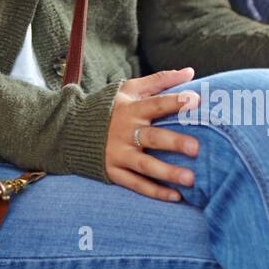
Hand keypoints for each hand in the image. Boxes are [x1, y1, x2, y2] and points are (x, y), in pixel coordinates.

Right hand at [105, 67, 202, 200]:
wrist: (71, 130)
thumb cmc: (110, 107)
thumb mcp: (129, 89)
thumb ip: (160, 81)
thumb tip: (191, 72)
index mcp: (131, 109)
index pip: (155, 104)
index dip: (174, 102)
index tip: (195, 100)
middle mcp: (125, 132)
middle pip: (152, 138)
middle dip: (174, 142)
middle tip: (196, 148)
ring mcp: (118, 154)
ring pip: (145, 165)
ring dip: (168, 172)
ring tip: (190, 179)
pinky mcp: (114, 171)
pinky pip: (136, 184)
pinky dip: (155, 192)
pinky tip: (176, 196)